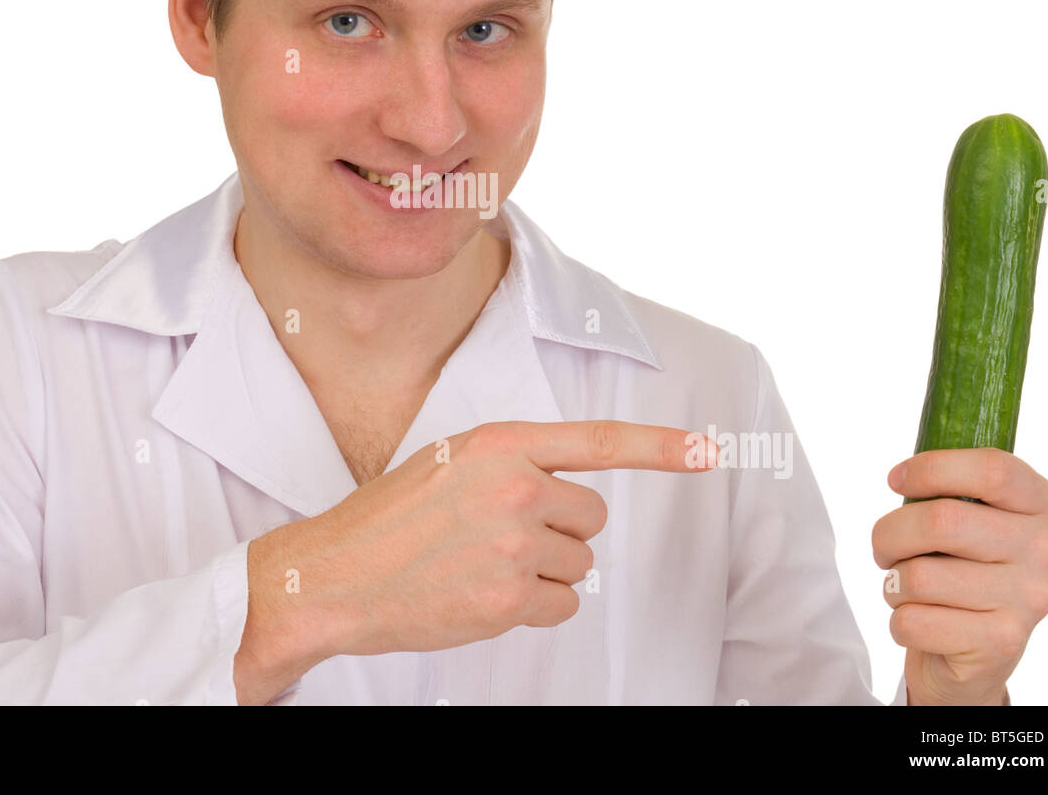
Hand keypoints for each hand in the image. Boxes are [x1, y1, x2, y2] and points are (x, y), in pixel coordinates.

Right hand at [247, 419, 717, 663]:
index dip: (661, 447)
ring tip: (482, 564)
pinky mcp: (511, 598)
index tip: (709, 451)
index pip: (599, 441)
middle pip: (592, 515)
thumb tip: (565, 486)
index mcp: (502, 442)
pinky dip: (534, 606)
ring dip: (544, 570)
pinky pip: (562, 605)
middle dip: (559, 529)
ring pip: (578, 564)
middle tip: (501, 535)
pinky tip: (484, 593)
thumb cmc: (390, 516)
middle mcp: (517, 487)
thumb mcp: (451, 460)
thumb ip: (512, 461)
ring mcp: (515, 544)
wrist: (338, 573)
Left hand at [873, 447, 1047, 704]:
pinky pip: (914, 621)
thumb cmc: (959, 569)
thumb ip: (950, 492)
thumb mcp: (969, 519)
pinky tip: (921, 622)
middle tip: (885, 549)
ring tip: (908, 590)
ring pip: (921, 576)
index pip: (991, 470)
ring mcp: (1029, 600)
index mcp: (1041, 507)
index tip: (895, 481)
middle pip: (943, 521)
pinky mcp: (1003, 642)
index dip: (931, 469)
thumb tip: (901, 478)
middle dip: (889, 533)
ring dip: (894, 584)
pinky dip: (899, 622)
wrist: (974, 654)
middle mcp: (1046, 552)